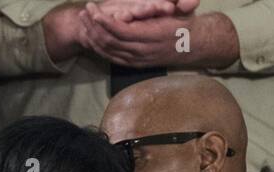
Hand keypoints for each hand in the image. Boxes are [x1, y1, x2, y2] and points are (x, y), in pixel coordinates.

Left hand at [80, 3, 202, 68]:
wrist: (190, 47)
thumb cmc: (184, 24)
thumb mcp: (184, 12)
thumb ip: (184, 5)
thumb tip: (185, 4)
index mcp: (151, 36)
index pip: (121, 31)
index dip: (104, 21)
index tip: (94, 10)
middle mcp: (142, 51)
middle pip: (110, 41)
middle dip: (93, 27)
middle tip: (83, 12)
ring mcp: (136, 60)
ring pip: (108, 51)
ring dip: (93, 36)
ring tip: (83, 21)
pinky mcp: (133, 64)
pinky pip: (111, 57)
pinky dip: (99, 48)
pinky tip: (90, 37)